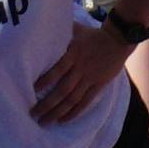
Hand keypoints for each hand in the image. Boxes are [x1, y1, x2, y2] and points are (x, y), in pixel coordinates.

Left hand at [27, 8, 141, 120]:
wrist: (118, 39)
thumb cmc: (92, 35)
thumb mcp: (76, 29)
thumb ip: (60, 31)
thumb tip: (41, 25)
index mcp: (73, 54)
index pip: (56, 71)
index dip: (44, 82)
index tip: (30, 91)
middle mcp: (81, 68)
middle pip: (62, 90)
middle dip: (47, 104)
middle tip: (33, 114)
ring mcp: (90, 78)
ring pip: (72, 99)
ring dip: (57, 112)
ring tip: (45, 122)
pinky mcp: (99, 85)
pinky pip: (85, 101)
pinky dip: (74, 112)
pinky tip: (63, 120)